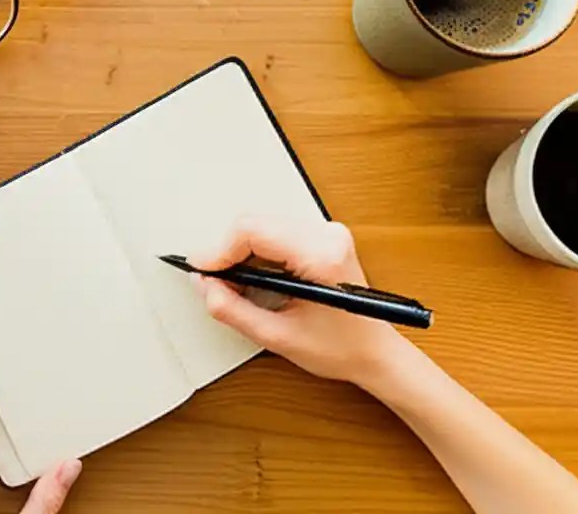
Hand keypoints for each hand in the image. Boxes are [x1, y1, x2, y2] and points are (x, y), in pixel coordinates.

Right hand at [191, 216, 414, 388]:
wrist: (376, 353)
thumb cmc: (342, 348)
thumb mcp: (277, 336)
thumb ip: (232, 309)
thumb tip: (204, 286)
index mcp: (321, 255)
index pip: (251, 230)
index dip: (218, 250)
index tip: (201, 270)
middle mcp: (327, 235)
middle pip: (254, 223)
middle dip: (226, 252)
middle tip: (213, 282)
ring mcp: (327, 233)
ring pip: (262, 225)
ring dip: (240, 251)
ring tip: (232, 283)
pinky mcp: (323, 237)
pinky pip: (276, 231)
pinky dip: (255, 251)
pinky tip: (253, 276)